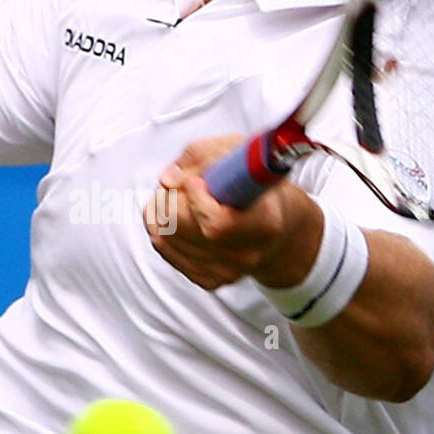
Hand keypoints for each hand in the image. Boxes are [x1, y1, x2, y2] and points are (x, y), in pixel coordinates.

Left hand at [143, 134, 316, 291]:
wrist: (274, 227)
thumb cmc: (257, 186)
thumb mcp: (241, 154)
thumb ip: (202, 156)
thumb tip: (168, 179)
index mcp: (265, 224)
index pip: (216, 223)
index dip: (195, 198)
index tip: (194, 179)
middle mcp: (245, 255)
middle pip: (180, 225)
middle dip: (172, 195)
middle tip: (183, 181)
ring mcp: (225, 272)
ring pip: (164, 235)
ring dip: (161, 207)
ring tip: (180, 193)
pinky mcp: (207, 279)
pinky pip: (163, 248)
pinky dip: (159, 224)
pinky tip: (176, 211)